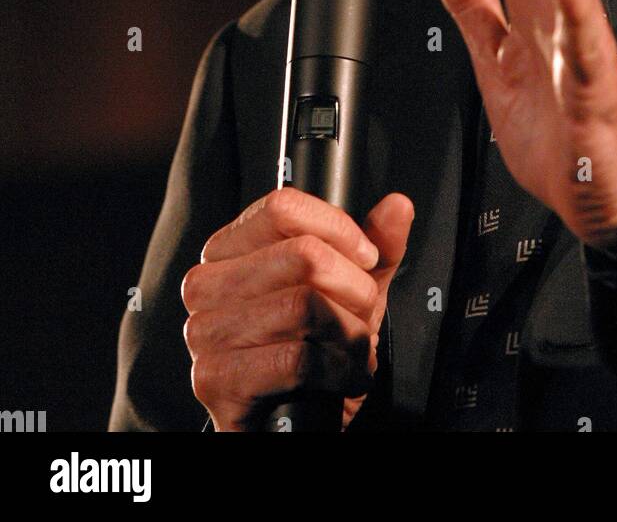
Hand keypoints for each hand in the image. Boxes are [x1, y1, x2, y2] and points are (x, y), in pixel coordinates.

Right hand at [181, 188, 413, 430]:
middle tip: (363, 313)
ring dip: (349, 334)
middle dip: (354, 288)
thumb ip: (376, 246)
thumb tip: (397, 207)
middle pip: (302, 254)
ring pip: (303, 306)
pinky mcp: (216, 379)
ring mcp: (205, 332)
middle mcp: (207, 284)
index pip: (282, 208)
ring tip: (352, 348)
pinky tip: (339, 377)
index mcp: (229, 249)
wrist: (292, 423)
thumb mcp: (351, 289)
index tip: (366, 257)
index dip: (338, 229)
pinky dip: (336, 370)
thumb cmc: (314, 347)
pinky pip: (296, 359)